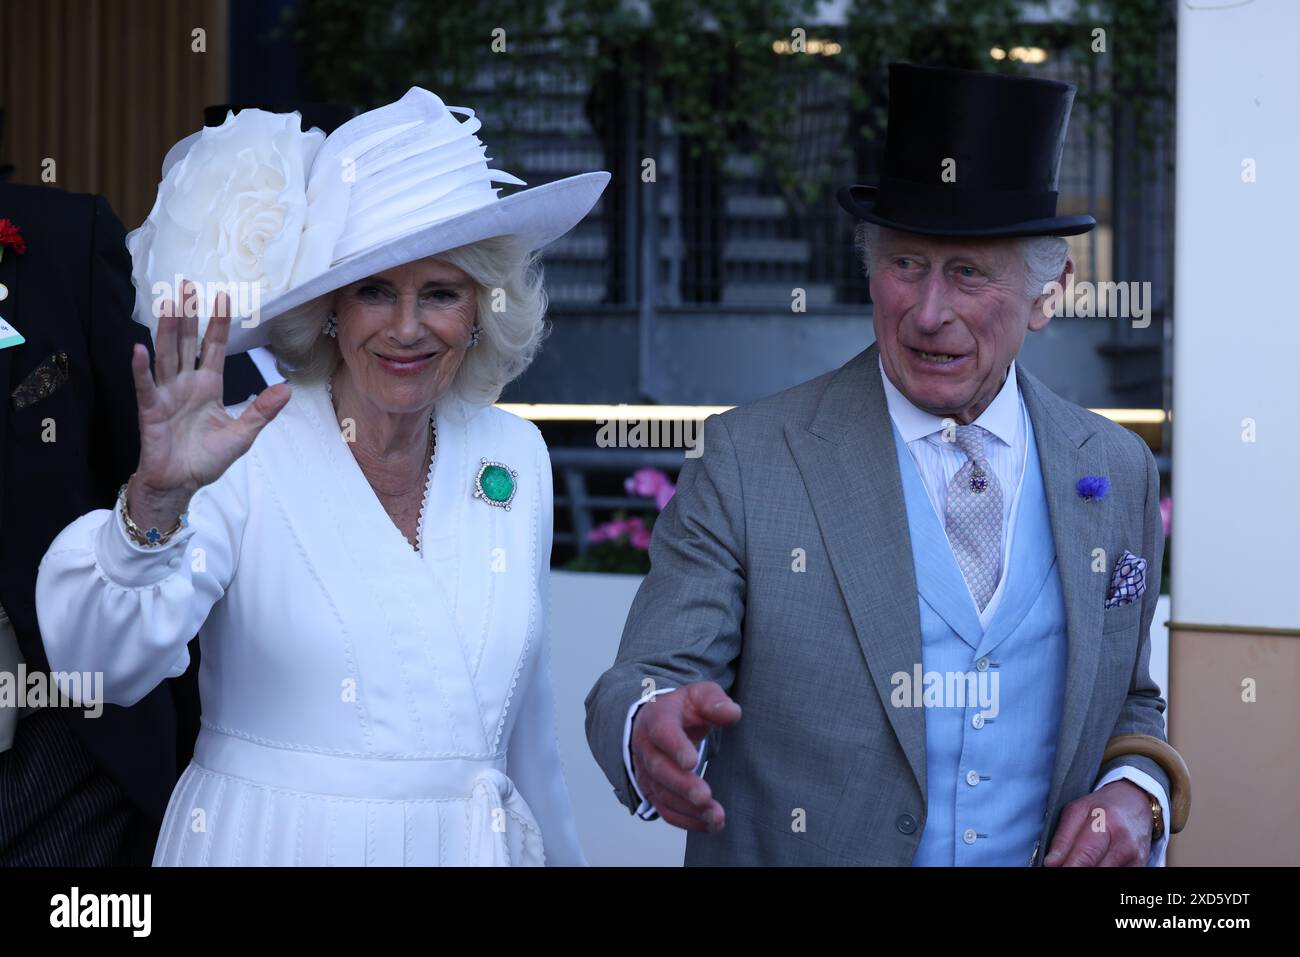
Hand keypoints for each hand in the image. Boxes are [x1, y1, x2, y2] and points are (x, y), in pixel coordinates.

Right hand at [128, 282, 290, 527]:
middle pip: (186, 342)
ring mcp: (166, 393)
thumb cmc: (207, 458)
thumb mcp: (242, 433)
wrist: (181, 483)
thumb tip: (287, 389)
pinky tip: (139, 348)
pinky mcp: (151, 409)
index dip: (218, 323)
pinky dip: (141, 368)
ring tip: (167, 303)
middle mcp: (186, 383)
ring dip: (166, 329)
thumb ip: (262, 410)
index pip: (214, 347)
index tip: (223, 297)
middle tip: (187, 284)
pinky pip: (145, 385)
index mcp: (208, 386)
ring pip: (166, 354)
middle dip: (188, 314)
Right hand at [629, 681, 741, 832]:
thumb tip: (732, 713)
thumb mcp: (699, 695)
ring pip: (663, 794)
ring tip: (716, 816)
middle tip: (704, 796)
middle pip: (659, 769)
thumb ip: (715, 702)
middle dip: (682, 785)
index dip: (675, 747)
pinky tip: (710, 825)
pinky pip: (666, 811)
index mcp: (656, 719)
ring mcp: (647, 773)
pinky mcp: (654, 792)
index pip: (662, 732)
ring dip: (689, 808)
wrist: (658, 722)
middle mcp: (646, 748)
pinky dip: (687, 821)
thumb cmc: (683, 709)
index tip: (692, 761)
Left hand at [1043, 780, 1153, 865]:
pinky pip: (1118, 878)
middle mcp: (1124, 844)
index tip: (1051, 868)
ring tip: (1075, 863)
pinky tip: (1094, 864)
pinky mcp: (1140, 867)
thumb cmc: (1102, 807)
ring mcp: (1136, 859)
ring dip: (1087, 874)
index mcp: (1105, 823)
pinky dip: (1102, 874)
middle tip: (1063, 866)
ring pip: (1107, 876)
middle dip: (1074, 870)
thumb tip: (1050, 864)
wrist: (1136, 804)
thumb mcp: (1076, 811)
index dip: (1066, 867)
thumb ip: (1062, 838)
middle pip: (1095, 870)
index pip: (1083, 856)